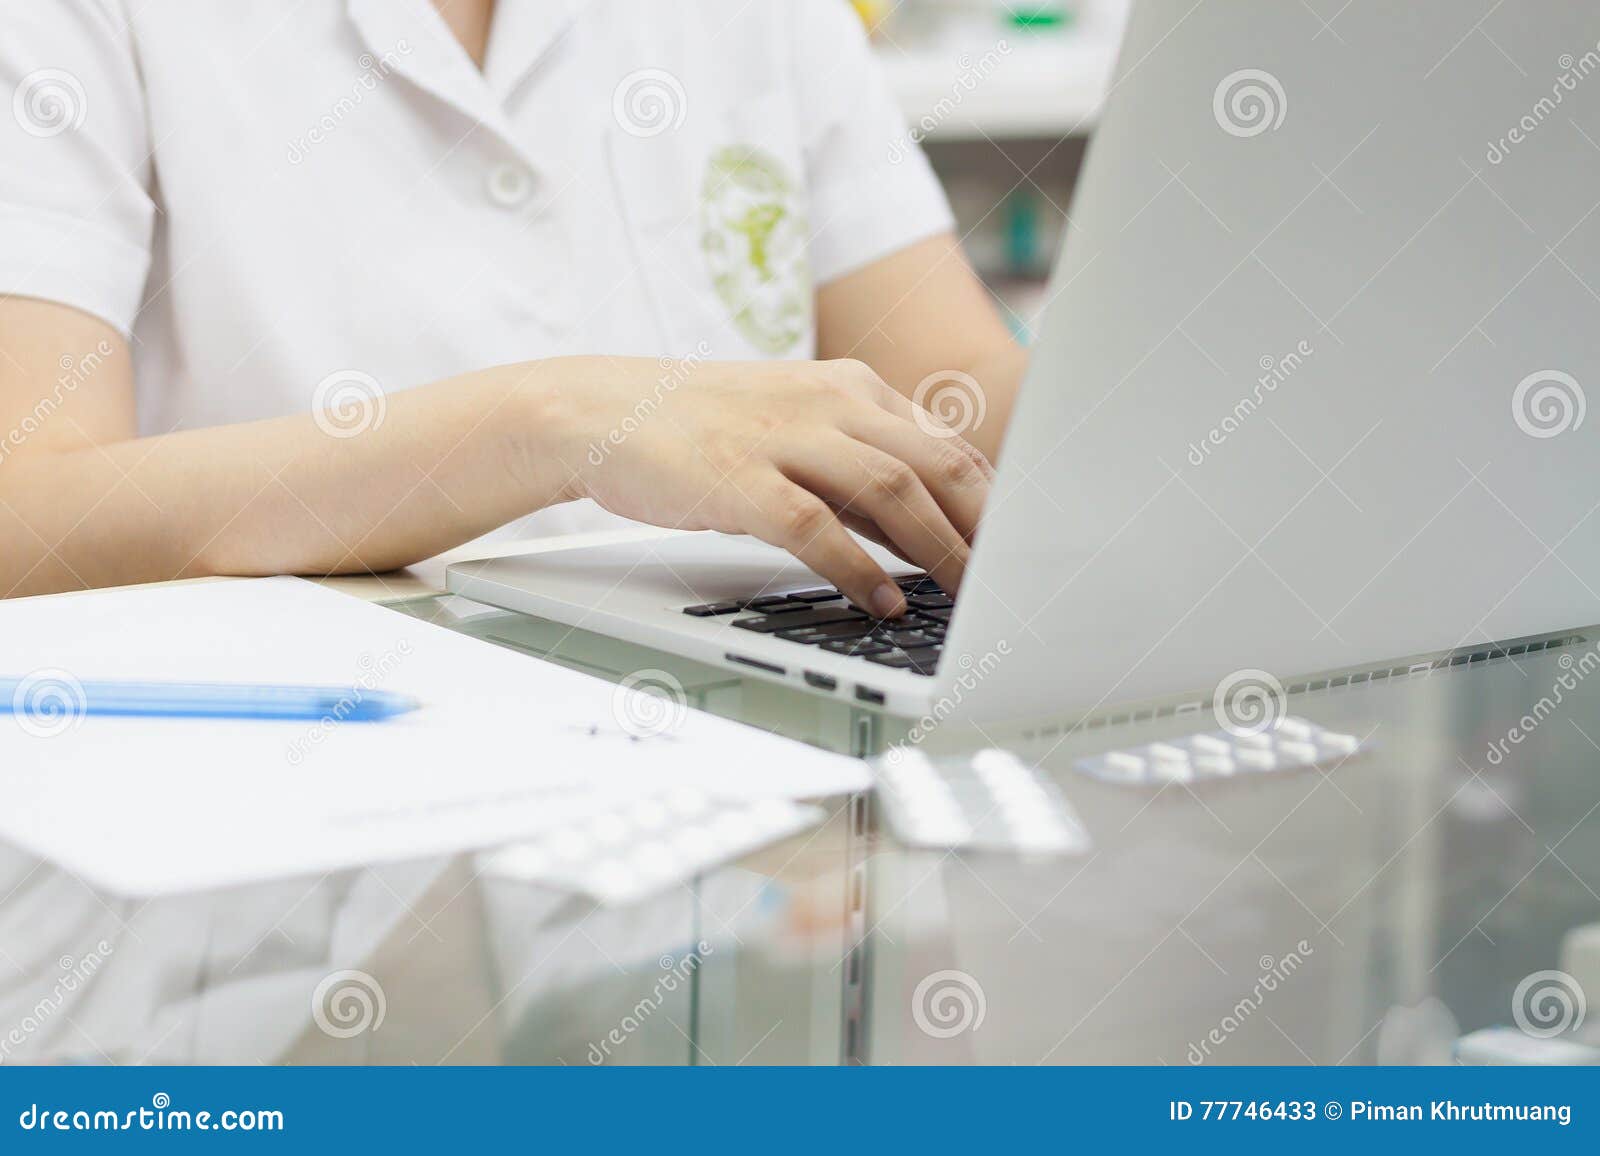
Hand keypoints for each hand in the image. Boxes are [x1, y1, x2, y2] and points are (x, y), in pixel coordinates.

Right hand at [545, 356, 993, 617]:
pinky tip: (878, 600)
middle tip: (1009, 580)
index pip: (946, 443)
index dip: (992, 501)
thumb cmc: (700, 428)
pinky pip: (818, 526)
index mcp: (847, 388)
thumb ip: (856, 472)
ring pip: (891, 489)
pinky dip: (857, 568)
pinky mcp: (739, 478)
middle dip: (983, 526)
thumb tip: (925, 530)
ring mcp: (783, 437)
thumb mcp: (793, 430)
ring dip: (937, 549)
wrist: (601, 411)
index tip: (1019, 548)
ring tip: (964, 595)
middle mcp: (826, 402)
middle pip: (936, 462)